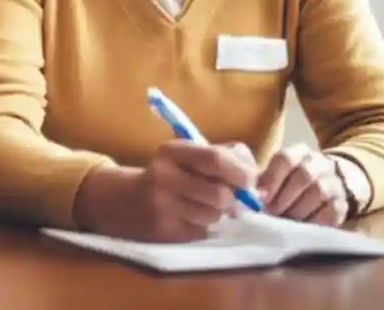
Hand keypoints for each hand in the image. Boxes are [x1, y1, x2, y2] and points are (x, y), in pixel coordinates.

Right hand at [73, 141, 258, 242]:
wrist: (123, 200)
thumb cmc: (169, 173)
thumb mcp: (187, 155)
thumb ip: (225, 158)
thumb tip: (260, 186)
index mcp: (172, 151)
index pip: (216, 159)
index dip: (242, 172)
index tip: (251, 181)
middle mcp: (164, 176)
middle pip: (220, 193)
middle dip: (235, 199)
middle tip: (234, 199)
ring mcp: (162, 206)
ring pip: (214, 216)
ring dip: (220, 214)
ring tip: (208, 207)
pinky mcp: (163, 231)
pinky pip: (203, 232)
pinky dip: (206, 227)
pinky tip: (193, 218)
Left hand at [256, 144, 348, 225]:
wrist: (328, 188)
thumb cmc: (290, 185)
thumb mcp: (275, 177)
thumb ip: (260, 183)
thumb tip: (246, 197)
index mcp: (299, 153)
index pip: (285, 159)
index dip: (271, 180)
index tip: (260, 199)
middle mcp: (319, 163)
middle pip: (302, 176)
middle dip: (282, 199)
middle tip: (270, 214)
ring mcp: (334, 182)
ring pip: (318, 192)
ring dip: (297, 210)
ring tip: (283, 222)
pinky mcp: (342, 204)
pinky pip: (330, 212)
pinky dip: (313, 222)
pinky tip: (300, 228)